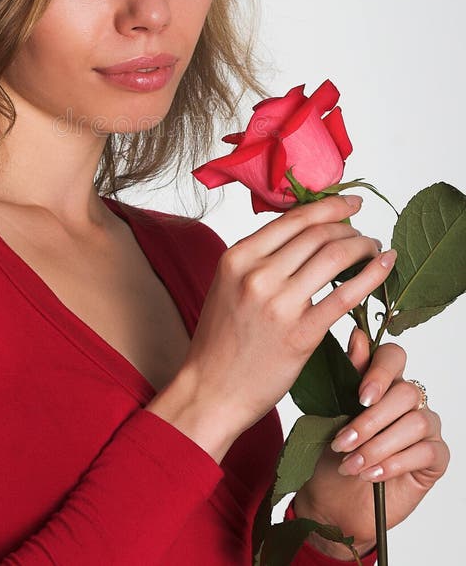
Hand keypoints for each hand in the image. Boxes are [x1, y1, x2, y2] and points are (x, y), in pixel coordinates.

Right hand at [148, 194, 391, 459]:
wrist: (210, 391)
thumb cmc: (220, 342)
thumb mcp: (227, 285)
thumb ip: (259, 258)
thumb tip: (303, 234)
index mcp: (237, 257)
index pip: (293, 219)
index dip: (329, 206)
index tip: (350, 203)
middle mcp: (256, 274)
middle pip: (317, 233)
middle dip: (349, 228)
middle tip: (364, 233)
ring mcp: (279, 304)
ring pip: (334, 256)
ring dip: (362, 247)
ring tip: (374, 250)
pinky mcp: (300, 334)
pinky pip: (345, 296)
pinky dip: (372, 276)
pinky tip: (384, 267)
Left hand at [293, 328, 449, 557]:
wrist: (332, 499)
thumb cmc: (331, 452)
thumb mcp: (330, 411)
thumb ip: (348, 374)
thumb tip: (358, 334)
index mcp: (382, 380)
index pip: (394, 356)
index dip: (380, 372)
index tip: (360, 397)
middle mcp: (408, 399)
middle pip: (405, 392)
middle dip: (371, 420)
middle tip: (343, 442)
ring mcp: (425, 427)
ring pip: (416, 422)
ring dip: (379, 446)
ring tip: (351, 464)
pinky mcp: (435, 458)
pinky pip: (427, 451)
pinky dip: (395, 463)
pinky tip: (371, 475)